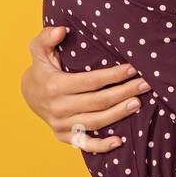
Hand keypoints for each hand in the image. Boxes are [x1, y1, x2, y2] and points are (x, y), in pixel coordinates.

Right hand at [20, 25, 147, 152]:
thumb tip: (62, 30)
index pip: (91, 81)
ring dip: (119, 114)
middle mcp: (58, 108)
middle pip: (98, 102)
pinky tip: (120, 142)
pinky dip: (102, 146)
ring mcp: (61, 125)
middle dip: (125, 92)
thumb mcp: (39, 49)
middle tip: (146, 84)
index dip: (114, 75)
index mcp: (55, 86)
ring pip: (96, 122)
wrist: (29, 94)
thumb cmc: (42, 67)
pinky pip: (85, 144)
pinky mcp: (64, 136)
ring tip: (138, 103)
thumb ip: (47, 37)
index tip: (134, 68)